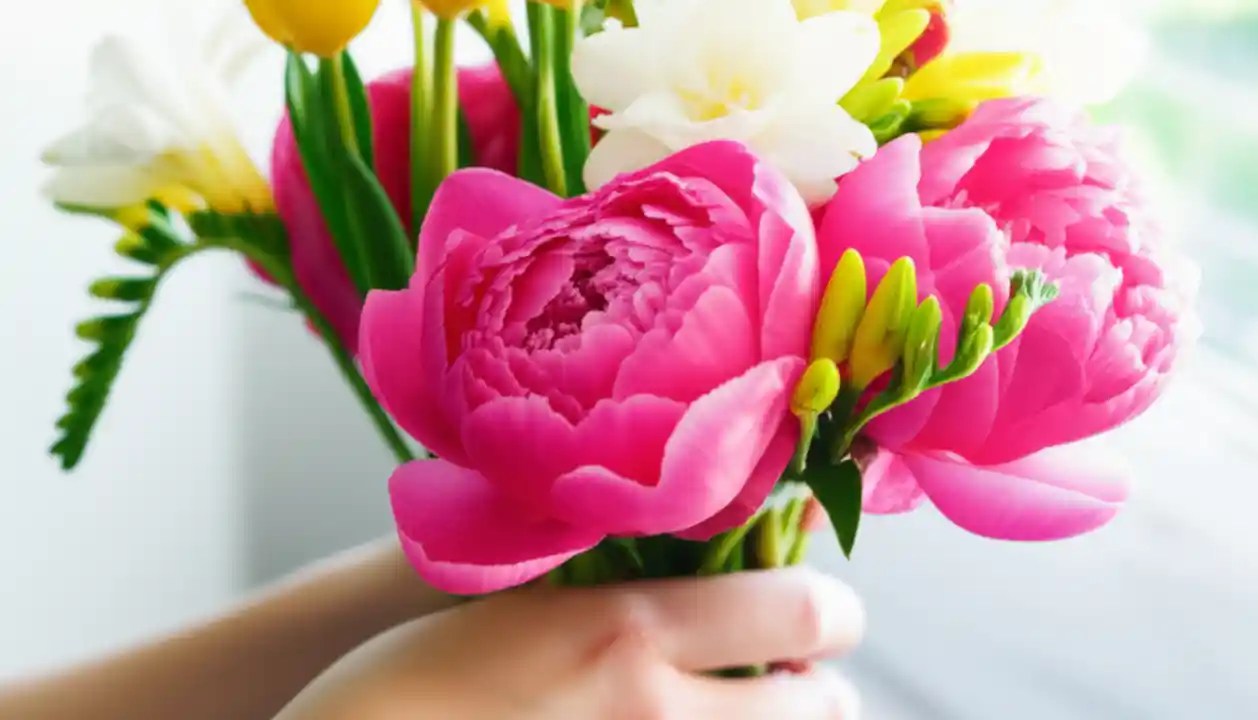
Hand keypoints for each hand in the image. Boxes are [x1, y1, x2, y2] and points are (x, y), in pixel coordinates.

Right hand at [276, 568, 864, 719]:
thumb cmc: (400, 686)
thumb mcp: (503, 606)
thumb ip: (603, 576)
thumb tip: (684, 553)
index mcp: (626, 630)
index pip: (801, 609)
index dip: (830, 608)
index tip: (823, 611)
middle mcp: (656, 714)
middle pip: (817, 705)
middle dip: (819, 690)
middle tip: (796, 679)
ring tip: (755, 718)